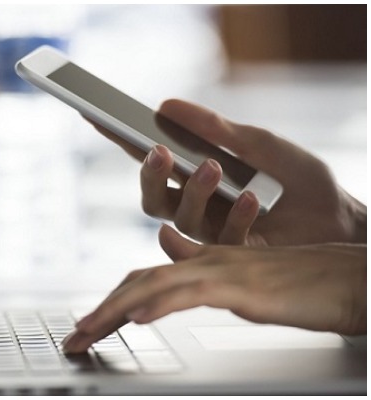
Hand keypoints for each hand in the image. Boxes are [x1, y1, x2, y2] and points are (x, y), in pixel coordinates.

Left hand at [62, 225, 366, 353]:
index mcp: (206, 262)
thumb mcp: (245, 280)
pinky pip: (191, 292)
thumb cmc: (306, 283)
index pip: (146, 279)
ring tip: (88, 331)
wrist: (351, 278)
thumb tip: (170, 253)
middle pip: (140, 281)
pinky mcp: (244, 286)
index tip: (90, 327)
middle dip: (102, 310)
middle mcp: (207, 261)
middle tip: (74, 338)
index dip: (113, 300)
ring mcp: (224, 271)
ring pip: (155, 285)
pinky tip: (138, 318)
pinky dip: (160, 304)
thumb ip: (205, 268)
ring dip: (115, 309)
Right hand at [88, 99, 366, 245]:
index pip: (149, 156)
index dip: (121, 138)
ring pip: (180, 217)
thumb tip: (166, 106)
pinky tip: (251, 199)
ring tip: (214, 168)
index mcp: (195, 175)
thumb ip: (212, 128)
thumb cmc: (299, 179)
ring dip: (194, 191)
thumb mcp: (256, 142)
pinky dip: (235, 216)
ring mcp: (211, 232)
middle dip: (150, 174)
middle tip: (158, 151)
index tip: (97, 115)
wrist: (341, 218)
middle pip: (152, 196)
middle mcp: (195, 205)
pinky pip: (219, 239)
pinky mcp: (232, 256)